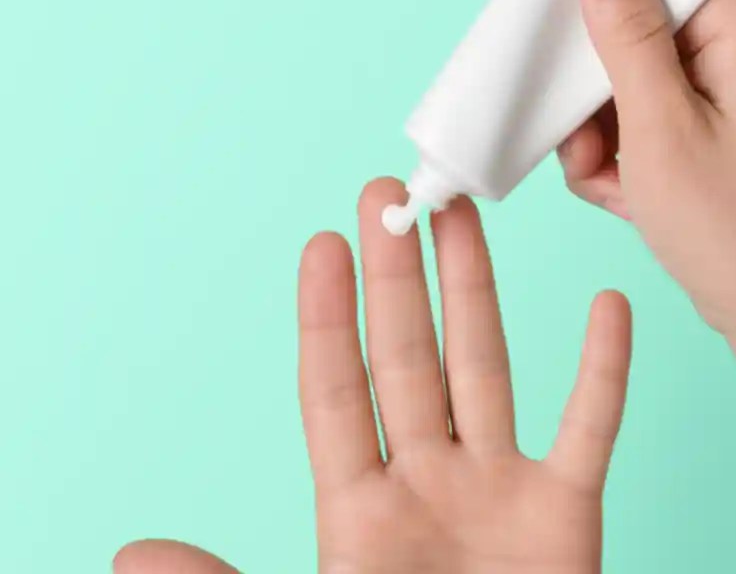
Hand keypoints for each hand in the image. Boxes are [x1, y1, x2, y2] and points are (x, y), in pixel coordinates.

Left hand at [116, 178, 632, 572]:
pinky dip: (601, 370)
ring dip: (477, 295)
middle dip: (397, 277)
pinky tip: (606, 306)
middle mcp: (427, 485)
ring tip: (465, 219)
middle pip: (408, 358)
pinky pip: (590, 429)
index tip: (320, 246)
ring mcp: (498, 494)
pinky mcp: (567, 517)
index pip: (336, 390)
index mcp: (357, 511)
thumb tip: (129, 554)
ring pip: (486, 369)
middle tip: (390, 196)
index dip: (325, 318)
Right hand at [491, 0, 735, 573]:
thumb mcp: (663, 133)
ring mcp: (722, 77)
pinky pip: (632, 106)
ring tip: (614, 181)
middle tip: (574, 130)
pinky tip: (627, 195)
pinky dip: (614, 150)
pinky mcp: (706, 114)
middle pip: (626, 9)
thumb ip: (627, 38)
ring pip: (618, 68)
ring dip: (595, 126)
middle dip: (584, 78)